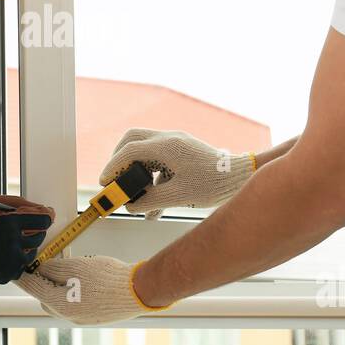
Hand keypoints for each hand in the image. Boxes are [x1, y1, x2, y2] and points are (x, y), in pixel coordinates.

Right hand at [0, 194, 54, 285]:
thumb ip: (16, 204)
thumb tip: (39, 209)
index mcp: (11, 222)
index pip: (43, 220)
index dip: (45, 217)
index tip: (44, 217)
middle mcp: (15, 243)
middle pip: (40, 237)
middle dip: (35, 231)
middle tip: (25, 229)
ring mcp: (12, 261)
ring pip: (32, 253)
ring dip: (25, 246)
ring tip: (8, 243)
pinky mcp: (8, 275)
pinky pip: (20, 266)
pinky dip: (15, 261)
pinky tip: (2, 255)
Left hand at [14, 255, 171, 325]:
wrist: (138, 291)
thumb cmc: (107, 278)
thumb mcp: (75, 266)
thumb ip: (52, 268)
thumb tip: (39, 268)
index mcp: (58, 304)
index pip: (32, 288)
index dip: (23, 276)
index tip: (16, 269)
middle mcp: (66, 315)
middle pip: (45, 297)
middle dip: (42, 283)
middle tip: (44, 266)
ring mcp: (81, 318)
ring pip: (60, 302)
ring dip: (59, 288)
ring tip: (67, 272)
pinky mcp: (93, 317)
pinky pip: (75, 305)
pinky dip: (73, 293)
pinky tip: (83, 282)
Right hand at [98, 129, 255, 219]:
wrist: (239, 177)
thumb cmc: (213, 183)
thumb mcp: (178, 196)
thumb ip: (150, 201)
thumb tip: (130, 206)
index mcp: (166, 146)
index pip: (129, 151)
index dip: (113, 167)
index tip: (104, 183)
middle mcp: (169, 139)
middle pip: (132, 140)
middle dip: (119, 160)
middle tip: (114, 180)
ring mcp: (176, 143)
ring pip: (145, 150)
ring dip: (136, 171)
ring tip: (135, 196)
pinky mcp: (182, 152)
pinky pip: (158, 161)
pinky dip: (151, 178)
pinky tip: (154, 204)